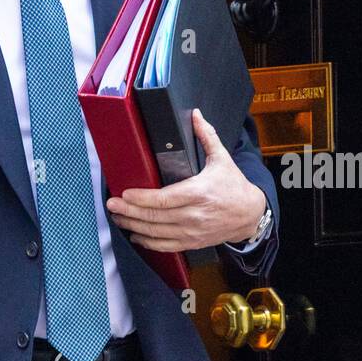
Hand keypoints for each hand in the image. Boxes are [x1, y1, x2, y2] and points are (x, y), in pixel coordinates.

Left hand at [106, 108, 267, 251]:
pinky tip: (136, 235)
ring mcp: (193, 231)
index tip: (125, 194)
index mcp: (199, 193)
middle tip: (111, 205)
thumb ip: (207, 136)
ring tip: (118, 218)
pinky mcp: (193, 242)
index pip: (164, 199)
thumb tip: (196, 114)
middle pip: (155, 217)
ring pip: (157, 233)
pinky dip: (148, 242)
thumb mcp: (222, 158)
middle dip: (130, 212)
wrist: (250, 214)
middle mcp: (194, 215)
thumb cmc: (234, 185)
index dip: (142, 198)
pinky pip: (166, 246)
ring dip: (134, 226)